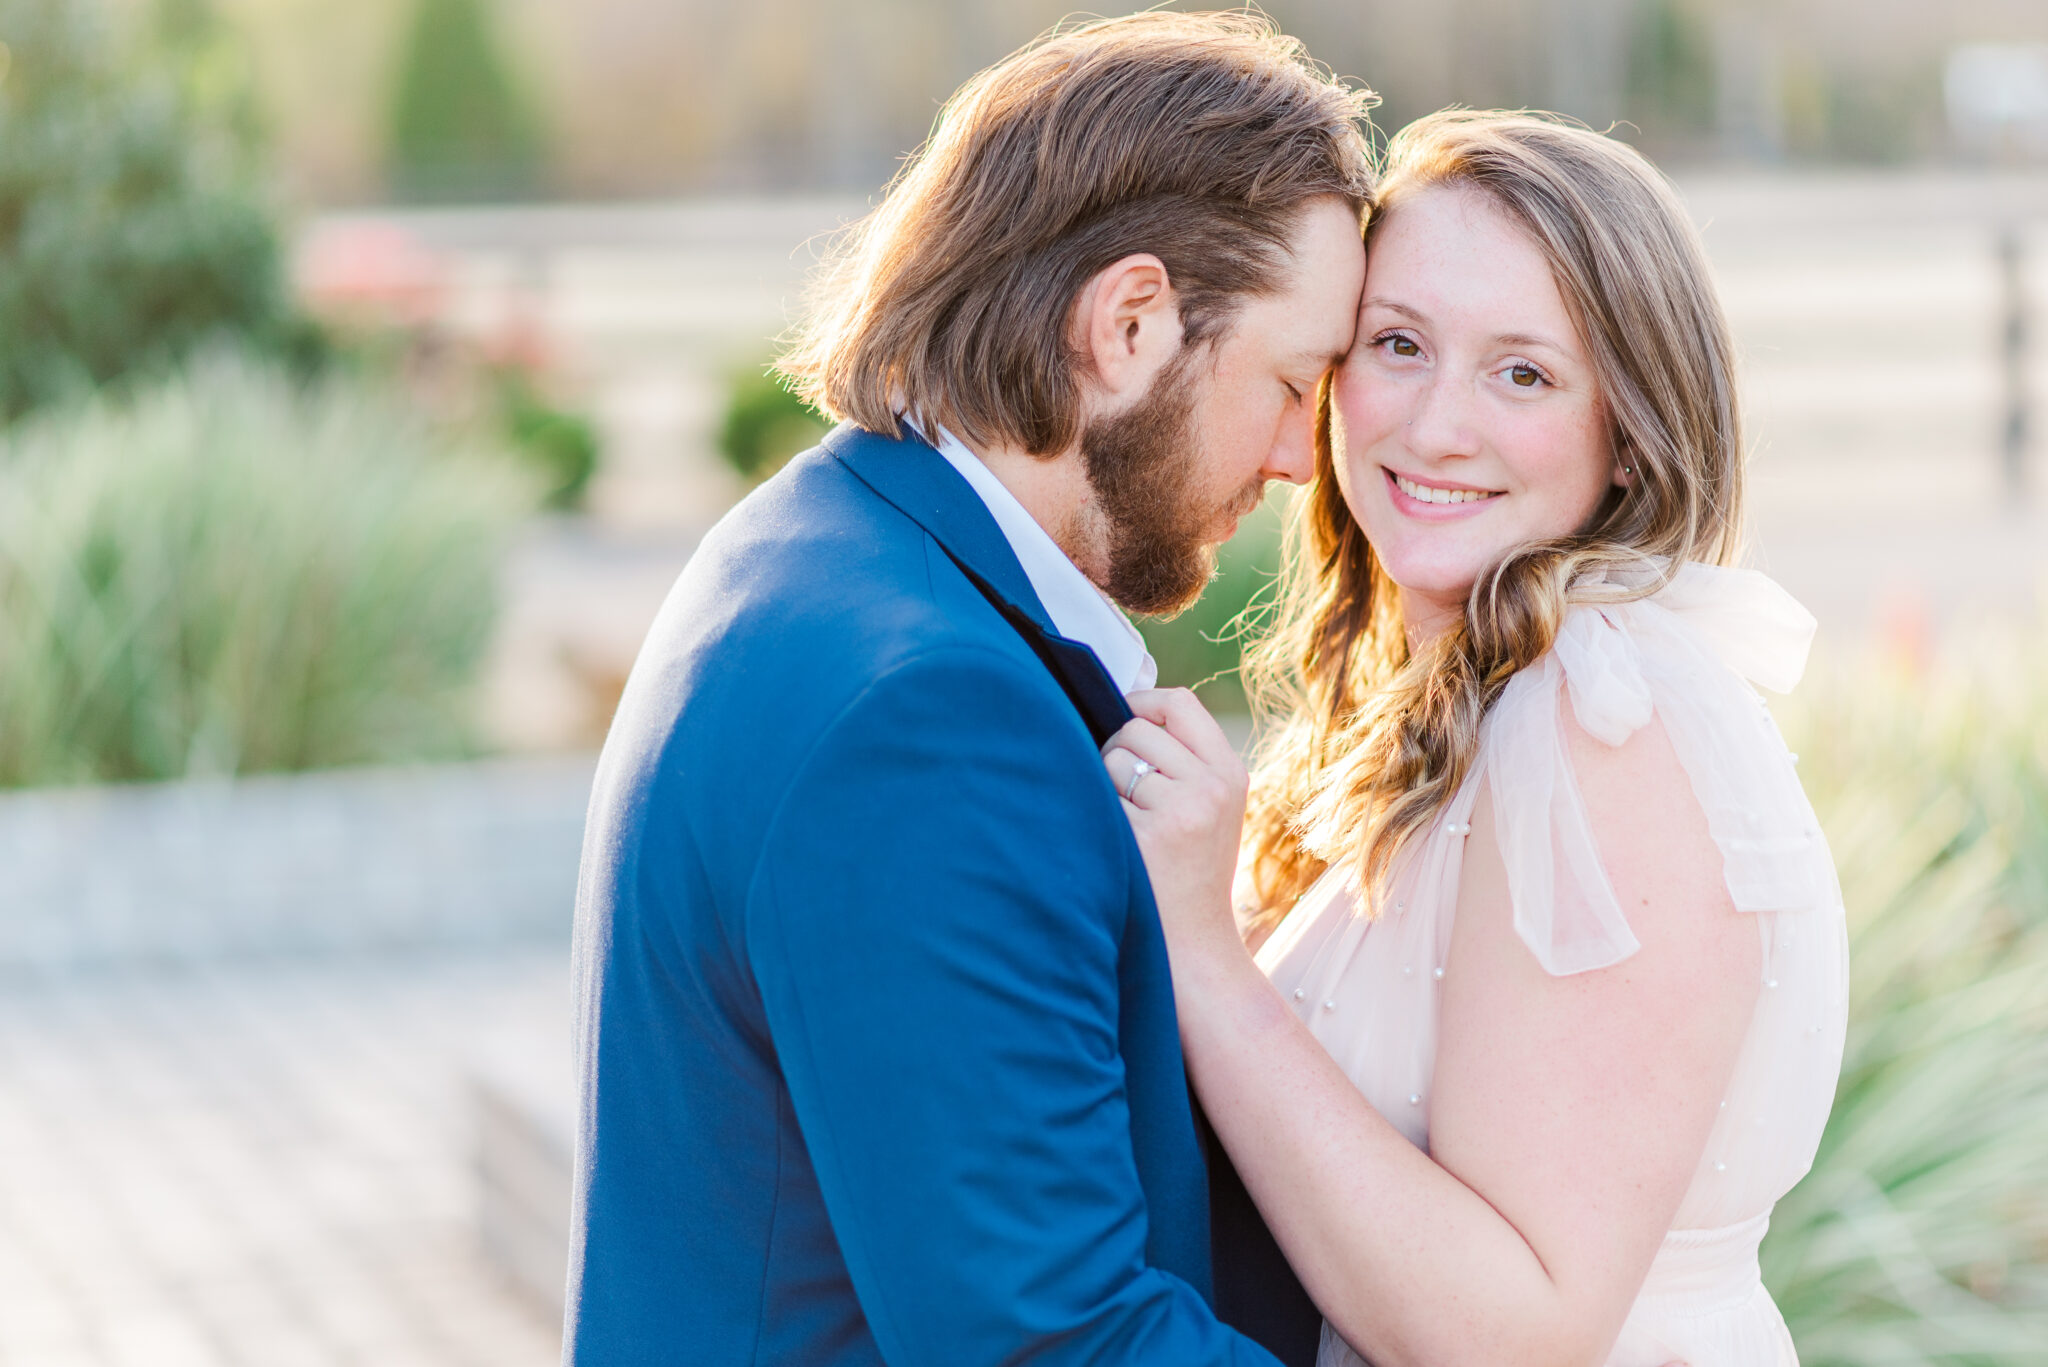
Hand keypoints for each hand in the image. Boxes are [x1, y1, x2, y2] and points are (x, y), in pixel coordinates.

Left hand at [1102, 688, 1247, 965]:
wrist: (1193, 942)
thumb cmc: (1191, 870)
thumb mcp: (1212, 808)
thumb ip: (1186, 760)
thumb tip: (1127, 707)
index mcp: (1230, 773)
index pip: (1181, 704)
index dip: (1143, 702)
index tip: (1123, 715)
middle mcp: (1210, 787)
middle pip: (1136, 729)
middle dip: (1117, 753)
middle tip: (1127, 796)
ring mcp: (1180, 811)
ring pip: (1113, 759)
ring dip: (1105, 785)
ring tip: (1128, 823)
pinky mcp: (1146, 836)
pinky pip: (1100, 796)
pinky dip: (1098, 813)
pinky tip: (1118, 843)